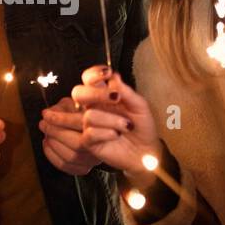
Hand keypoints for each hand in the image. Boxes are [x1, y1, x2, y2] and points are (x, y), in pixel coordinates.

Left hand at [38, 94, 102, 175]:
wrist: (88, 124)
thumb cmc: (79, 111)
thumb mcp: (74, 103)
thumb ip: (64, 107)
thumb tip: (49, 114)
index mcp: (104, 124)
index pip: (82, 124)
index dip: (61, 120)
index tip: (47, 114)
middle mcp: (103, 144)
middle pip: (78, 144)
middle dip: (55, 133)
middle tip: (43, 123)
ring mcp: (94, 158)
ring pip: (71, 157)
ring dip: (53, 144)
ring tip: (46, 133)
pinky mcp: (84, 167)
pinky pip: (66, 166)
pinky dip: (52, 155)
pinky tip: (47, 144)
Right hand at [70, 66, 158, 183]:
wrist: (146, 151)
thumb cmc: (142, 127)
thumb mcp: (140, 106)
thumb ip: (126, 92)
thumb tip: (114, 76)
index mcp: (103, 95)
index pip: (89, 79)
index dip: (93, 73)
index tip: (107, 73)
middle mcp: (93, 107)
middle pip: (78, 93)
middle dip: (96, 93)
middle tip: (115, 98)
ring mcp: (89, 124)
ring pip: (89, 115)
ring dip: (111, 120)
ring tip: (126, 127)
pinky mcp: (88, 141)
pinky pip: (90, 133)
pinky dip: (107, 133)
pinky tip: (115, 136)